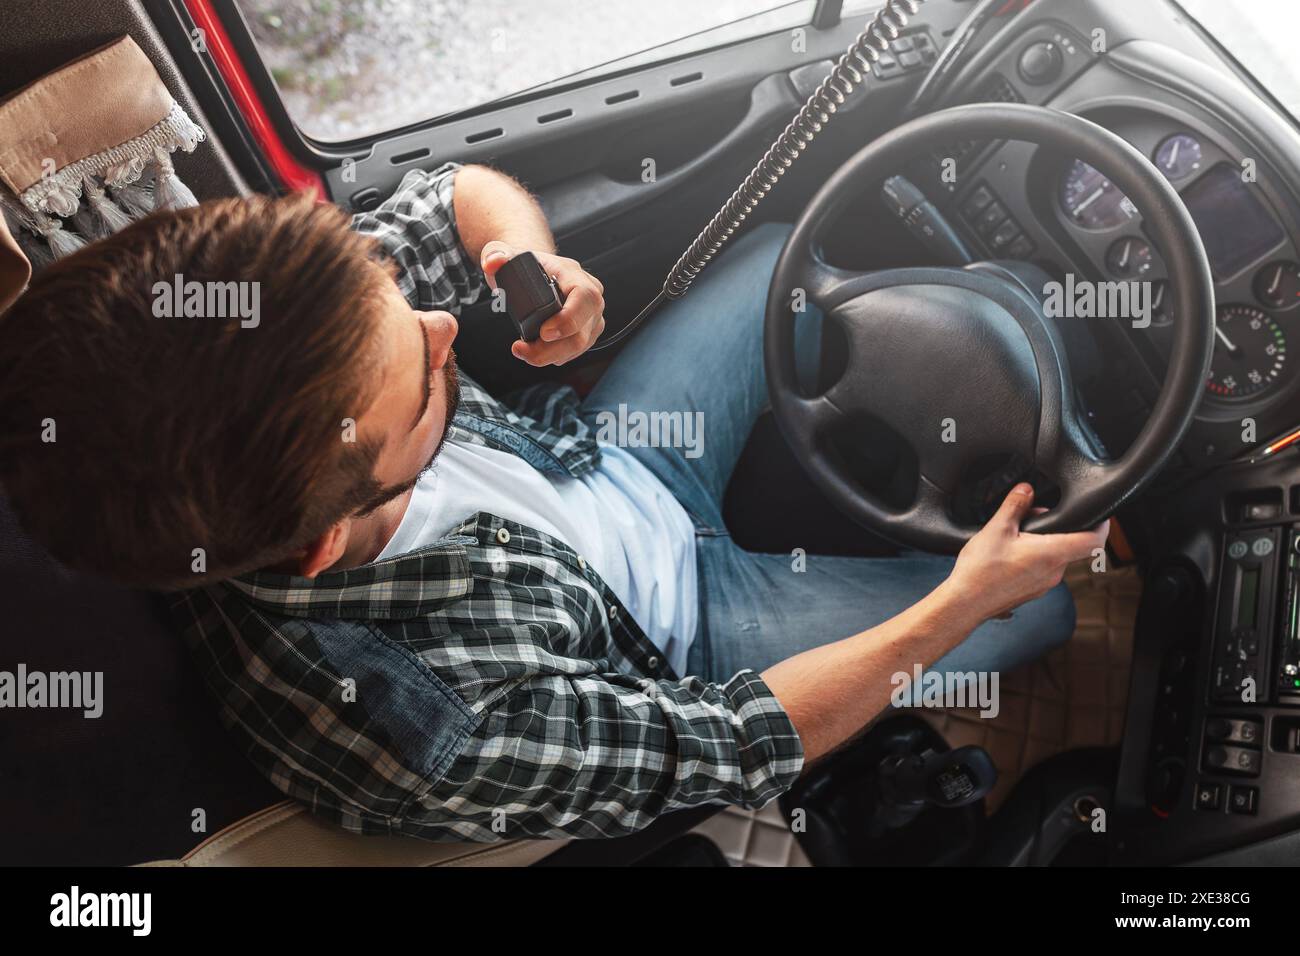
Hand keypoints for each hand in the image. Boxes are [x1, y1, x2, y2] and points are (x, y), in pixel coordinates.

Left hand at [480, 242, 605, 365]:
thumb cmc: (525, 265)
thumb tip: (492, 263)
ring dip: (550, 356)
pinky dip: (555, 357)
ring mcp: (591, 316)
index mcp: (574, 274)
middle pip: (581, 331)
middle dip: (552, 349)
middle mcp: (590, 296)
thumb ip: (496, 255)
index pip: (584, 297)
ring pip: (579, 345)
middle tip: (524, 351)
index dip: (568, 319)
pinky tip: (538, 352)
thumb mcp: (506, 254)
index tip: (544, 332)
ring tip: (525, 352)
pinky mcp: (587, 332)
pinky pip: (575, 351)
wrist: (536, 274)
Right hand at [947, 483, 1109, 621]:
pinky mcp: (1033, 591)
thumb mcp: (996, 528)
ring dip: (1042, 543)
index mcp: (1051, 554)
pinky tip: (1009, 555)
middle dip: (1055, 528)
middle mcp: (1054, 572)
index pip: (1094, 541)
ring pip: (1055, 557)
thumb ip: (1014, 505)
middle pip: (1071, 545)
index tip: (1099, 515)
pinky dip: (1034, 558)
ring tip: (1015, 537)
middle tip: (1032, 518)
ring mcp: (1045, 584)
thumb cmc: (980, 571)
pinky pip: (1043, 570)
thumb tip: (1026, 489)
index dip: (1102, 525)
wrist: (965, 603)